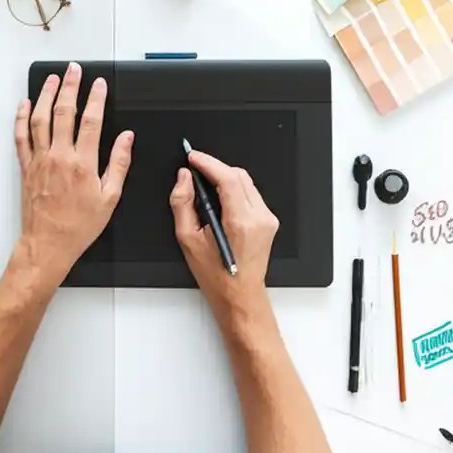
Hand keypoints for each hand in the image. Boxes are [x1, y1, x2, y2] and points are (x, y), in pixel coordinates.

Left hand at [14, 63, 132, 286]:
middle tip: (74, 70)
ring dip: (46, 95)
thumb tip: (126, 138)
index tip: (99, 84)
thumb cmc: (79, 226)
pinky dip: (22, 118)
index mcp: (83, 163)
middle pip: (64, 112)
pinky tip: (25, 105)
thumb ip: (119, 164)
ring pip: (41, 118)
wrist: (48, 244)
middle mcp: (59, 157)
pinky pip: (22, 136)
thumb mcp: (110, 198)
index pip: (90, 121)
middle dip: (70, 87)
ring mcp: (40, 160)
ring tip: (52, 79)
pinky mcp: (27, 167)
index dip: (95, 98)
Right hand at [170, 152, 278, 304]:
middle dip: (216, 167)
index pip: (227, 178)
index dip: (208, 162)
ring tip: (205, 182)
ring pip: (246, 183)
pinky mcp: (269, 221)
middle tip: (195, 168)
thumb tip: (184, 179)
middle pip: (239, 175)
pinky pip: (251, 194)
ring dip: (225, 177)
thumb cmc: (216, 275)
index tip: (193, 157)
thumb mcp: (188, 240)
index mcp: (240, 222)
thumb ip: (182, 204)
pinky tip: (221, 197)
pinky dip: (234, 189)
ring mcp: (267, 219)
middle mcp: (258, 218)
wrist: (239, 295)